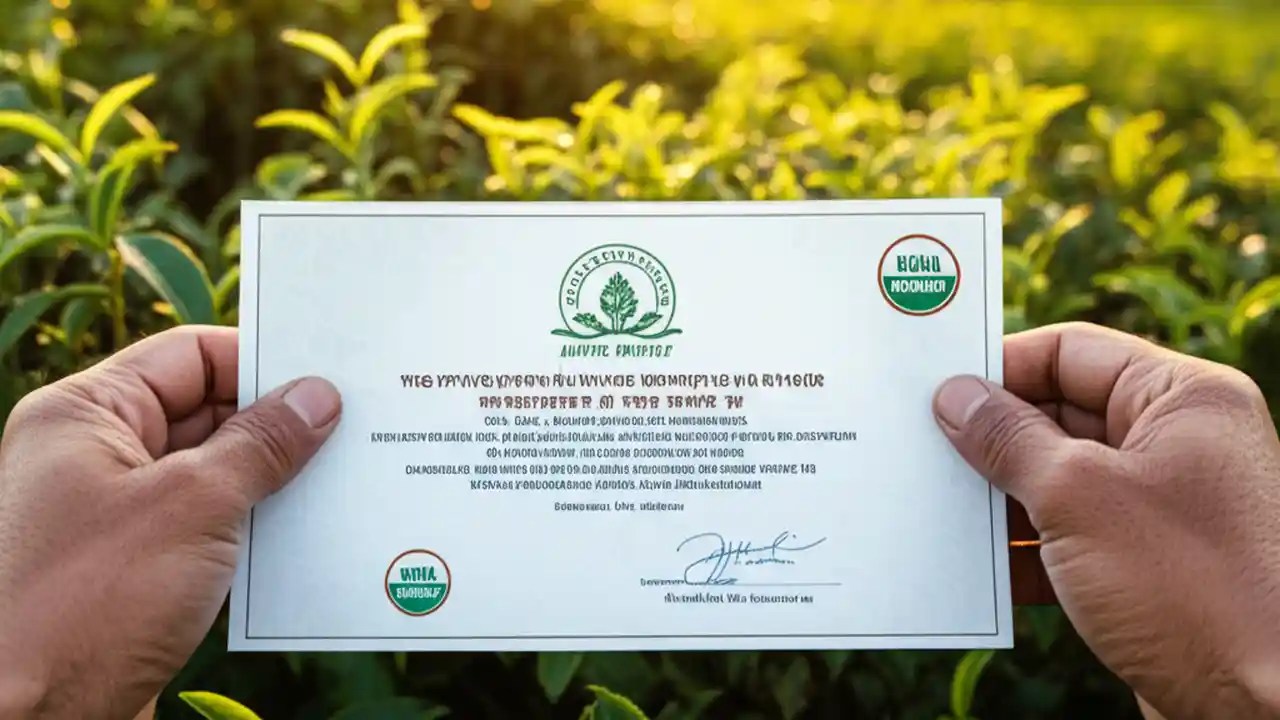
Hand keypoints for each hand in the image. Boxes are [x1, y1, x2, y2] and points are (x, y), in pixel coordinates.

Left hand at [0, 326, 341, 719]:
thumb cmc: (87, 603)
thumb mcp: (193, 506)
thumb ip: (262, 445)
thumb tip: (318, 398)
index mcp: (86, 415)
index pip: (190, 357)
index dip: (261, 363)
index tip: (329, 378)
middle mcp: (96, 455)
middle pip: (207, 412)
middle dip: (278, 425)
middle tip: (354, 431)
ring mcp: (117, 514)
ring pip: (215, 473)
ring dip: (274, 481)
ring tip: (344, 481)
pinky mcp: (138, 568)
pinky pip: (210, 527)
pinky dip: (256, 527)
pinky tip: (309, 535)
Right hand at [933, 322, 1279, 719]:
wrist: (1264, 710)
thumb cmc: (1192, 588)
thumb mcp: (1078, 497)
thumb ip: (1008, 439)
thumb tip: (955, 398)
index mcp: (1184, 399)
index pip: (1072, 352)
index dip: (1001, 367)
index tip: (934, 388)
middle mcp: (1179, 442)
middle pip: (1059, 414)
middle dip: (992, 437)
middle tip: (922, 450)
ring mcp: (1164, 506)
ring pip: (1058, 479)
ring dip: (1000, 497)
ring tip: (939, 509)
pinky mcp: (1148, 565)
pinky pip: (1070, 536)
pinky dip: (1024, 548)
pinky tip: (976, 567)